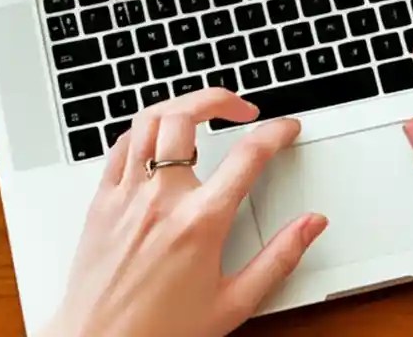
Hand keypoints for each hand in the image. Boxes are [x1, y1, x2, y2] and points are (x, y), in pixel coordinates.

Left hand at [42, 89, 327, 336]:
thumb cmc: (161, 332)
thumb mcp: (235, 301)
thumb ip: (280, 257)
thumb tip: (312, 225)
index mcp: (200, 222)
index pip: (249, 155)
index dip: (276, 132)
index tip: (286, 129)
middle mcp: (160, 200)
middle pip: (187, 116)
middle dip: (220, 99)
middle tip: (241, 108)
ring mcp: (125, 196)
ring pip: (148, 121)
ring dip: (179, 106)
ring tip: (200, 111)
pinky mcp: (100, 203)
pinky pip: (119, 147)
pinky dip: (142, 131)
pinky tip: (157, 139)